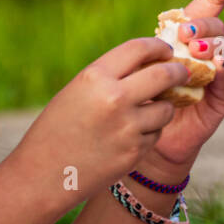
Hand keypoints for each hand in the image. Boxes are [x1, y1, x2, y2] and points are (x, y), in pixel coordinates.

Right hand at [10, 36, 190, 200]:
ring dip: (164, 107)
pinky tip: (130, 137)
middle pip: (164, 75)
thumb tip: (149, 62)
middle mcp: (114, 98)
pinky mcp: (135, 152)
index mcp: (95, 77)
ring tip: (149, 111)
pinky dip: (149, 133)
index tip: (166, 50)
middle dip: (178, 72)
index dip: (158, 47)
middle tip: (182, 73)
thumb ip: (110, 77)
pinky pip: (155, 134)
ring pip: (166, 108)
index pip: (139, 48)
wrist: (42, 176)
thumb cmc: (56, 130)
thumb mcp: (77, 92)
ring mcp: (127, 127)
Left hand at [137, 0, 223, 175]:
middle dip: (204, 23)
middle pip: (216, 26)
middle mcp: (207, 52)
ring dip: (211, 45)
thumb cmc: (142, 102)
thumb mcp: (143, 69)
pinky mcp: (222, 98)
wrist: (149, 143)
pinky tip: (213, 68)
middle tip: (185, 30)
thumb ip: (154, 51)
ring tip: (195, 48)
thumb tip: (161, 35)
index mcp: (188, 38)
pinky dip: (221, 71)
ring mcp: (218, 74)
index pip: (208, 7)